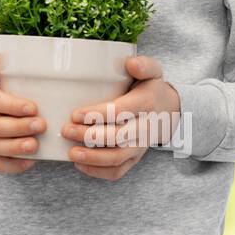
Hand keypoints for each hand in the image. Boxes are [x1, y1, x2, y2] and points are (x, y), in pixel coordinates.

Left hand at [62, 55, 179, 181]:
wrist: (169, 112)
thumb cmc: (151, 88)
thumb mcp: (153, 71)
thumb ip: (143, 65)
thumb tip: (130, 63)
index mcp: (146, 104)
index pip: (121, 112)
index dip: (97, 115)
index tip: (75, 114)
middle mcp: (145, 128)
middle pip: (117, 137)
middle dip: (89, 136)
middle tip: (66, 130)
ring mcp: (140, 146)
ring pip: (117, 157)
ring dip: (93, 158)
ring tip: (71, 153)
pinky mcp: (135, 158)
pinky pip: (119, 171)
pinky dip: (98, 172)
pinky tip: (79, 164)